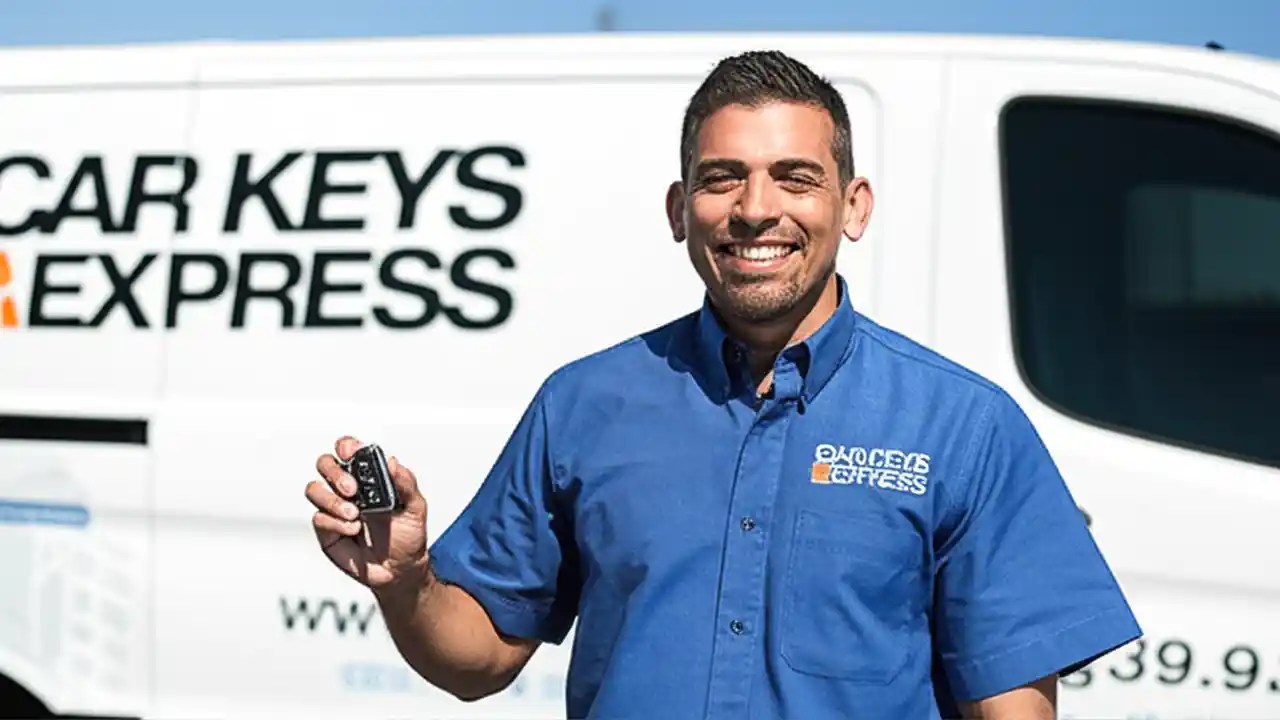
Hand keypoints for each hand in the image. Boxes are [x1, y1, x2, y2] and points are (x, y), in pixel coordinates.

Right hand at [307, 436, 428, 589]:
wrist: (400, 570)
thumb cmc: (407, 535)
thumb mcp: (416, 508)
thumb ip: (405, 483)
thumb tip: (392, 463)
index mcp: (369, 477)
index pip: (348, 451)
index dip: (346, 446)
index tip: (351, 452)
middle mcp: (348, 489)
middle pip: (325, 464)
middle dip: (335, 473)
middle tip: (352, 489)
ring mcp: (335, 509)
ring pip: (314, 489)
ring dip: (333, 500)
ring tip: (355, 515)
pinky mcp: (327, 530)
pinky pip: (319, 518)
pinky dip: (336, 523)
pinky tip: (354, 530)